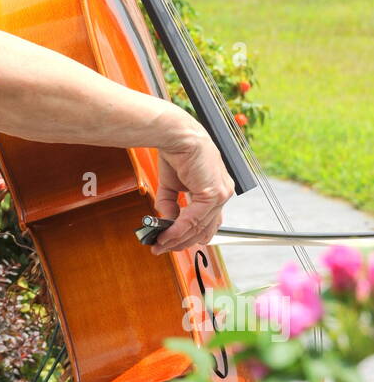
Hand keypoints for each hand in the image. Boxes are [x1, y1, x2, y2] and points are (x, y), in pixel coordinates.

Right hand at [151, 125, 234, 253]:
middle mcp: (222, 193)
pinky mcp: (214, 194)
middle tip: (162, 246)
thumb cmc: (177, 151)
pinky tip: (166, 233)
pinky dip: (178, 229)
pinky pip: (194, 220)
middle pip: (204, 230)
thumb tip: (167, 221)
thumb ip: (171, 205)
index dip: (188, 235)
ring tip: (160, 243)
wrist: (177, 135)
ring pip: (199, 228)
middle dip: (181, 242)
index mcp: (216, 190)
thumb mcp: (172, 184)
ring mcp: (221, 194)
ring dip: (177, 238)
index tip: (171, 241)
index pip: (207, 221)